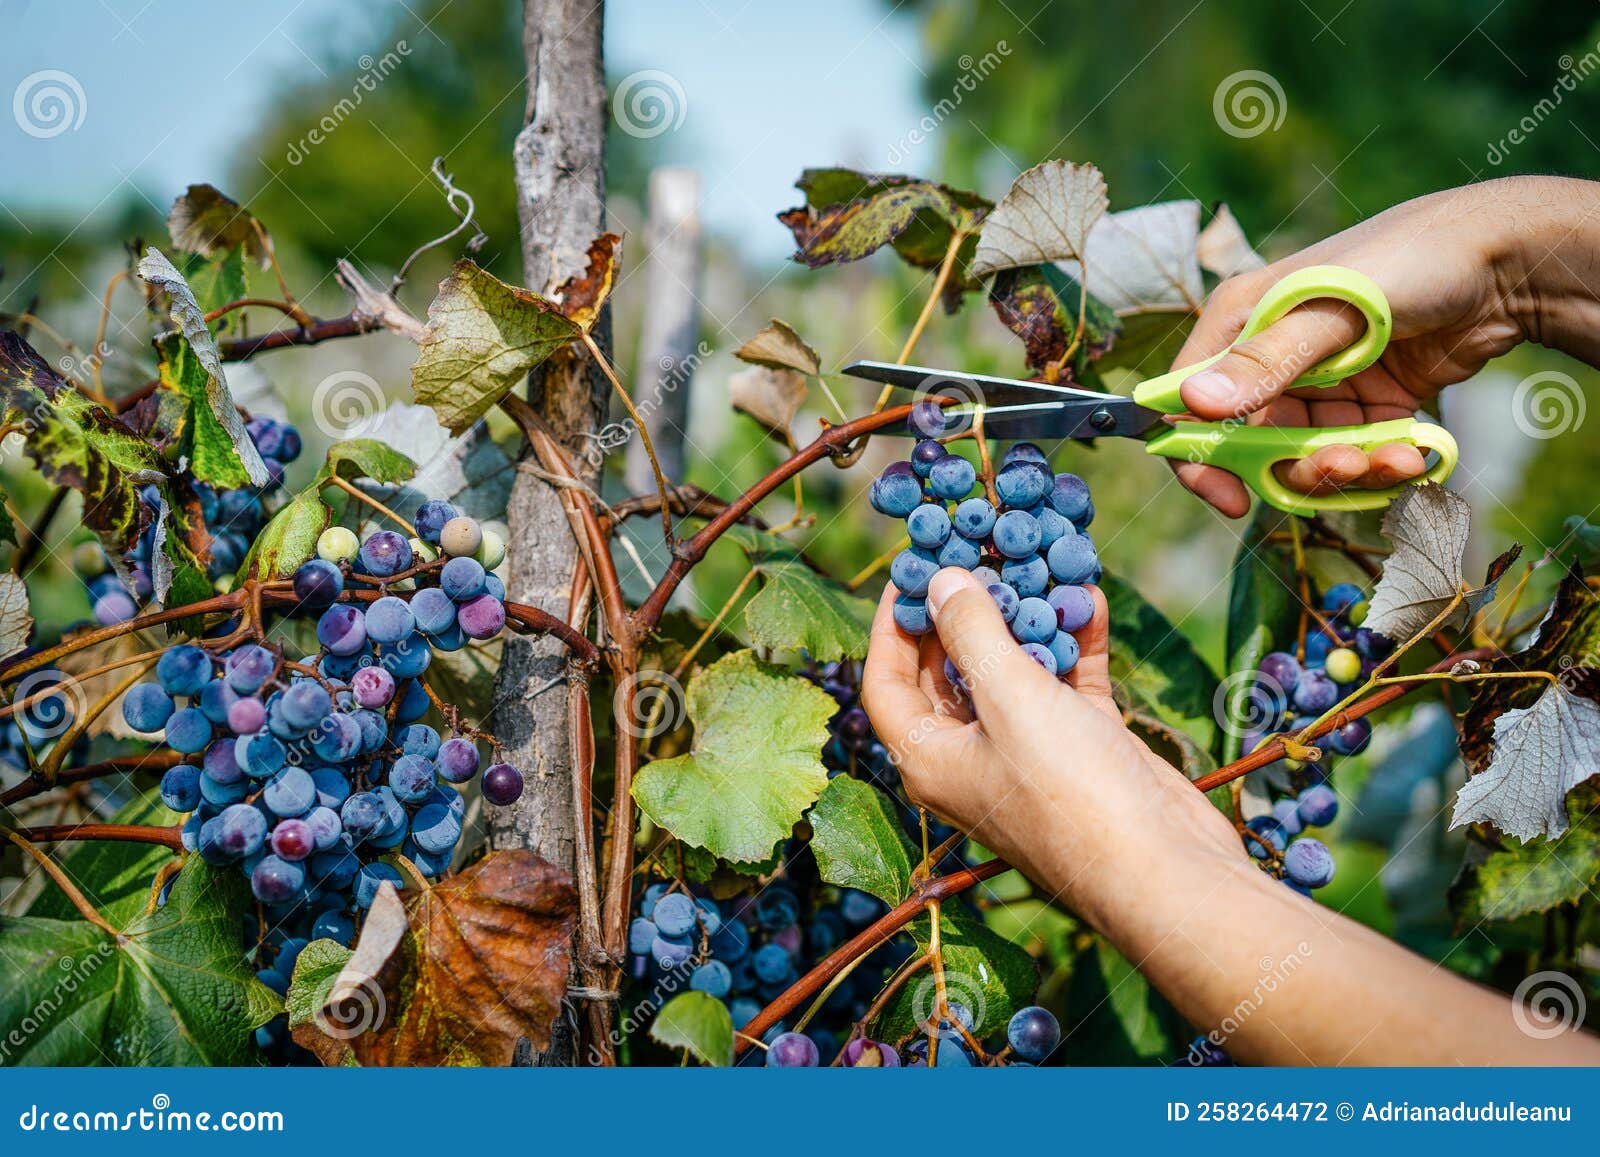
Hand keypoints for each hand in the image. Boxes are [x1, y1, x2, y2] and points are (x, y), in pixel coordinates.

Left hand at [861, 568, 1236, 923]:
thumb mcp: (1010, 700)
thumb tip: (942, 580)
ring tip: (1033, 560)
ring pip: (1014, 671)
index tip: (912, 568)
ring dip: (1025, 618)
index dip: (891, 622)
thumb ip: (972, 633)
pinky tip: (1088, 596)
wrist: (1167, 870)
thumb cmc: (1071, 792)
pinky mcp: (1083, 748)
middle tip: (977, 550)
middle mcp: (971, 758)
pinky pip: (1069, 683)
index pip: (884, 682)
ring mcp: (1029, 753)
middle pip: (949, 671)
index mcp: (929, 760)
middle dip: (963, 610)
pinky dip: (1076, 643)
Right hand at [1170, 180, 1548, 516]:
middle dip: (1296, 467)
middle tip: (1344, 469)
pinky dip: (1379, 463)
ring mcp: (1320, 381)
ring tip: (1396, 460)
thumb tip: (1192, 403)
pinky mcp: (1366, 401)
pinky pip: (1353, 451)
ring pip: (1306, 453)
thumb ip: (1267, 359)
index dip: (1198, 454)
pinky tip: (1413, 454)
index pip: (1188, 399)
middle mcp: (1272, 354)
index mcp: (1242, 319)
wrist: (1507, 258)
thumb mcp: (1335, 307)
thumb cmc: (1411, 258)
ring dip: (1346, 469)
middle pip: (1253, 441)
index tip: (1231, 499)